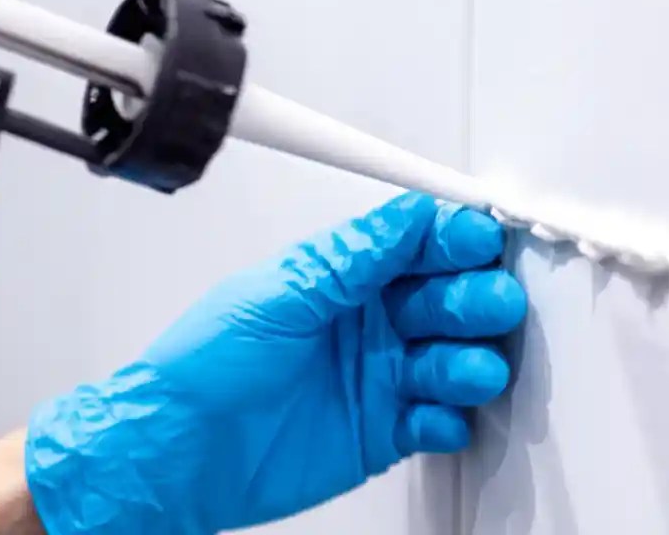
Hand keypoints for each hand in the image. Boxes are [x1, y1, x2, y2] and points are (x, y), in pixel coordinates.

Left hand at [26, 192, 525, 533]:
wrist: (178, 452)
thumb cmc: (203, 367)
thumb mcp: (276, 295)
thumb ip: (350, 258)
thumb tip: (408, 214)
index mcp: (341, 279)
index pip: (414, 246)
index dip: (451, 239)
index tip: (478, 240)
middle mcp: (367, 323)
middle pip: (445, 299)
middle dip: (474, 297)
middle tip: (490, 303)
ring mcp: (379, 378)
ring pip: (451, 360)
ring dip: (471, 361)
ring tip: (470, 369)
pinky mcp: (384, 432)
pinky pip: (437, 421)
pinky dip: (449, 419)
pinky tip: (443, 417)